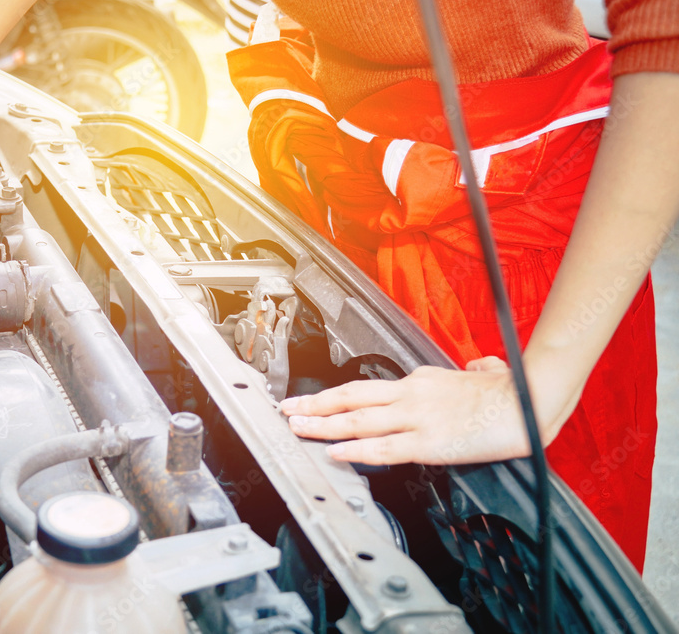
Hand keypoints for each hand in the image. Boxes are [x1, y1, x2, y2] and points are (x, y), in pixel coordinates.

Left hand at [281, 356, 535, 464]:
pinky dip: (354, 450)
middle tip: (287, 408)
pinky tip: (334, 452)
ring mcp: (416, 417)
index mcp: (421, 380)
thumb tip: (478, 366)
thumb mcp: (486, 372)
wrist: (533, 397)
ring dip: (322, 424)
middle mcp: (411, 394)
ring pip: (356, 420)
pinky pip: (382, 448)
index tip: (320, 403)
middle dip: (314, 404)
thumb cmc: (513, 389)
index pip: (371, 389)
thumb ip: (476, 370)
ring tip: (296, 428)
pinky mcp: (428, 442)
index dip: (340, 398)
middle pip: (350, 397)